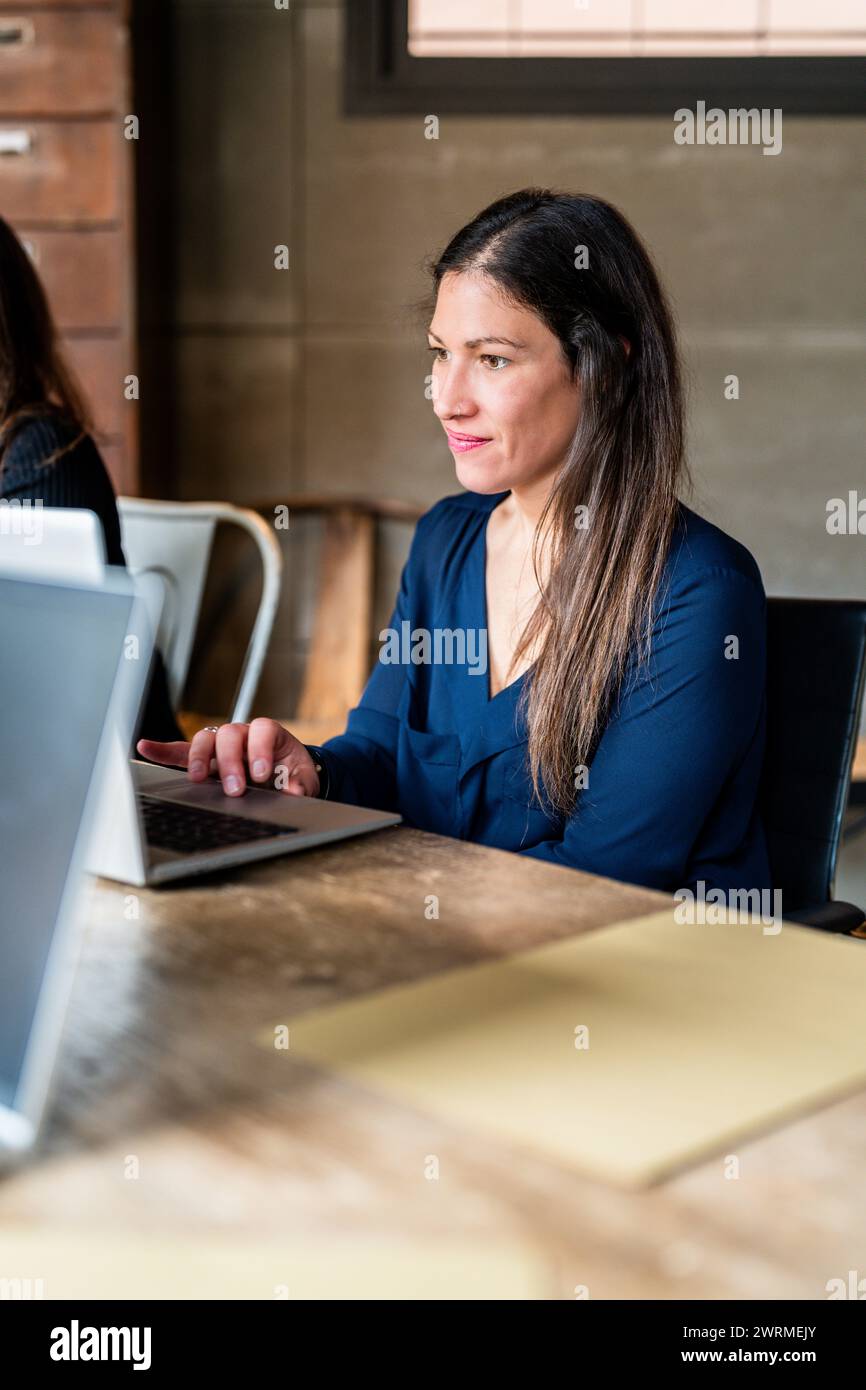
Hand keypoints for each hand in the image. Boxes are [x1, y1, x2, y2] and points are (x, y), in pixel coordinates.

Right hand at [136, 718, 319, 797]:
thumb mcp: (304, 779)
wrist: (287, 773)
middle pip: (229, 734)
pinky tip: (145, 748)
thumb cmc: (293, 773)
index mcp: (269, 734)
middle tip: (234, 789)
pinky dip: (164, 750)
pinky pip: (181, 750)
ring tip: (198, 779)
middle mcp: (243, 733)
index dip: (259, 749)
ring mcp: (222, 744)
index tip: (260, 774)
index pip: (261, 730)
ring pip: (205, 739)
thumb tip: (292, 793)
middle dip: (229, 761)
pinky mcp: (206, 758)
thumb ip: (299, 784)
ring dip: (199, 758)